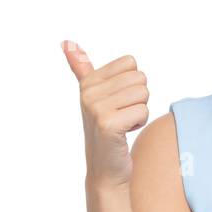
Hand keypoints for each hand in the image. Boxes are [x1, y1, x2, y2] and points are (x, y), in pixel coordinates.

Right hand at [61, 40, 149, 190]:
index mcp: (88, 82)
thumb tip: (67, 42)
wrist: (106, 169)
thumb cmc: (106, 130)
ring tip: (123, 124)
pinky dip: (139, 124)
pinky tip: (124, 133)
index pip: (131, 63)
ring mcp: (96, 108)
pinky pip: (143, 111)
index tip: (118, 102)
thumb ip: (82, 68)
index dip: (132, 84)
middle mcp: (88, 93)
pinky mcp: (107, 124)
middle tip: (122, 116)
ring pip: (143, 94)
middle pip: (140, 78)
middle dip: (138, 99)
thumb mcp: (94, 96)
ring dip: (140, 112)